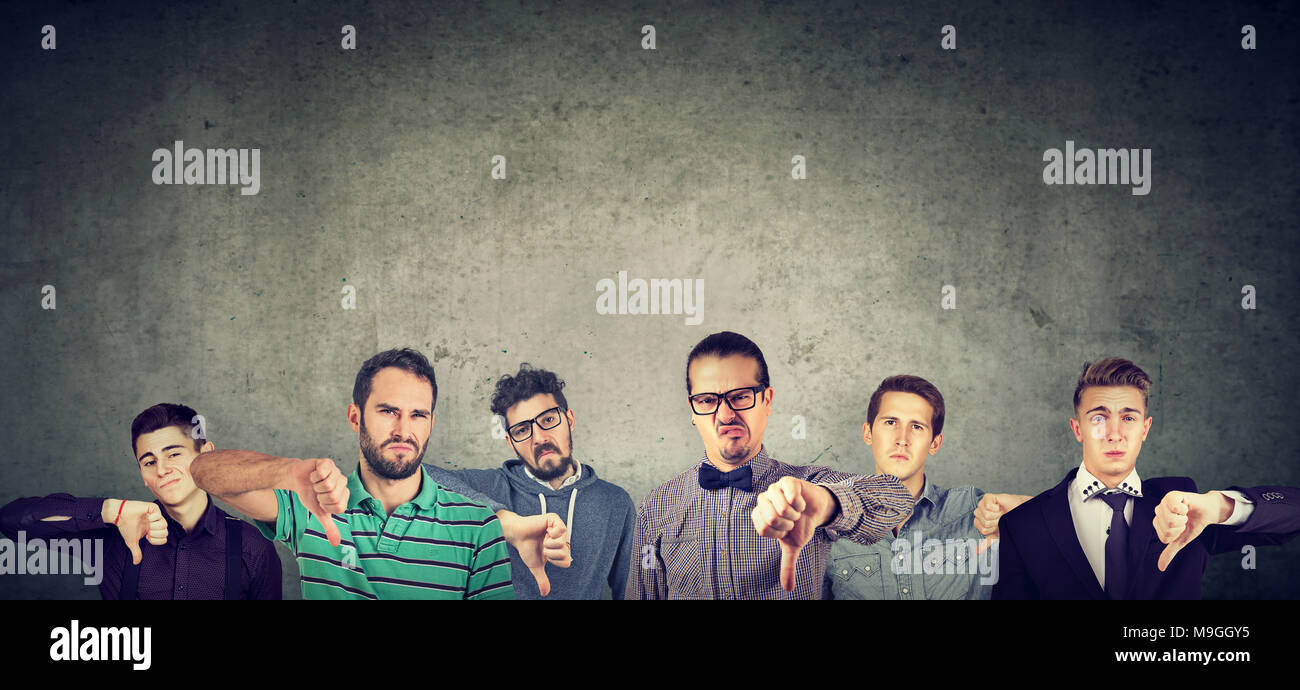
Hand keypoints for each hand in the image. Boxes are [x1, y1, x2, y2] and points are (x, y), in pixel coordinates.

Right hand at [104, 499, 168, 564]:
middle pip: (166, 532)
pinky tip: (146, 516)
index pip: (164, 539)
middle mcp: (156, 524)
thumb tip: (136, 562)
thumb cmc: (126, 527)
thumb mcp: (132, 542)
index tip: (147, 537)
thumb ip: (136, 552)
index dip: (156, 540)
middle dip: (155, 534)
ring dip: (154, 526)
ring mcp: (155, 516)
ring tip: (147, 524)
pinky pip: (159, 514)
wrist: (119, 515)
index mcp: (153, 531)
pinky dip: (152, 518)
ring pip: (164, 524)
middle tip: (148, 531)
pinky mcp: (153, 508)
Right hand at [286, 458, 348, 546]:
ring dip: (316, 486)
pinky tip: (314, 475)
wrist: (297, 480)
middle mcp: (343, 482)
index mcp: (344, 495)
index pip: (339, 507)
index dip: (326, 506)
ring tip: (315, 484)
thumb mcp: (319, 513)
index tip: (321, 502)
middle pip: (334, 495)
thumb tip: (336, 543)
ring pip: (327, 484)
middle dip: (320, 496)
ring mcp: (336, 471)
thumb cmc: (310, 495)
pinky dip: (313, 476)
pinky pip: (322, 473)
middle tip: (317, 492)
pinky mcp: (328, 462)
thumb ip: (329, 526)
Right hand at [498, 511, 570, 595]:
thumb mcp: (536, 566)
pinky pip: (562, 530)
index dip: (554, 560)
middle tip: (542, 545)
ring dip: (549, 543)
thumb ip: (542, 579)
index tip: (544, 555)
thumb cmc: (526, 548)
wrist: (517, 536)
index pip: (567, 562)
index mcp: (560, 550)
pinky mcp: (555, 519)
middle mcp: (562, 540)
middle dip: (550, 552)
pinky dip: (552, 533)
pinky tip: (545, 530)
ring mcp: (559, 529)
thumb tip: (545, 594)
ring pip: (562, 543)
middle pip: (565, 553)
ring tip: (542, 538)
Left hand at [751, 476, 834, 591]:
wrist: (817, 510)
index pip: (763, 529)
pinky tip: (800, 502)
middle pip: (771, 518)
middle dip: (787, 523)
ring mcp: (774, 489)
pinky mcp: (786, 482)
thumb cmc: (801, 525)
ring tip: (796, 511)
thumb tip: (788, 589)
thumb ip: (787, 566)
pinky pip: (791, 495)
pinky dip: (800, 503)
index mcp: (760, 515)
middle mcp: (763, 500)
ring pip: (781, 507)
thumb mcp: (794, 546)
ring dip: (795, 513)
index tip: (785, 530)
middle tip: (792, 520)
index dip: (779, 532)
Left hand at [973, 493, 1029, 554]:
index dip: (993, 529)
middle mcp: (979, 512)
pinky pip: (988, 506)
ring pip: (986, 515)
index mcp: (979, 521)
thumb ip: (987, 542)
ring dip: (997, 515)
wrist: (1018, 512)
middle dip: (995, 523)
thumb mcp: (998, 534)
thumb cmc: (1008, 521)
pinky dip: (996, 508)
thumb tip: (978, 551)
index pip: (982, 530)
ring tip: (1000, 512)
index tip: (998, 525)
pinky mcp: (987, 497)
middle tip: (1000, 518)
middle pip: (984, 523)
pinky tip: (999, 507)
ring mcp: (982, 504)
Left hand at [1154, 490, 1233, 570]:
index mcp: (1158, 522)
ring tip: (1185, 514)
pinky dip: (1184, 509)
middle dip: (1181, 527)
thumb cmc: (1193, 524)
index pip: (1164, 537)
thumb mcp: (1181, 540)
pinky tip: (1186, 506)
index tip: (1182, 528)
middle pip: (1167, 528)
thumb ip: (1170, 552)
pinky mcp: (1172, 495)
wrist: (1208, 512)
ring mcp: (1164, 503)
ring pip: (1171, 519)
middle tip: (1185, 520)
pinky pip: (1175, 507)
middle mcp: (1158, 512)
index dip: (1177, 535)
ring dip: (1183, 519)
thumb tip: (1161, 567)